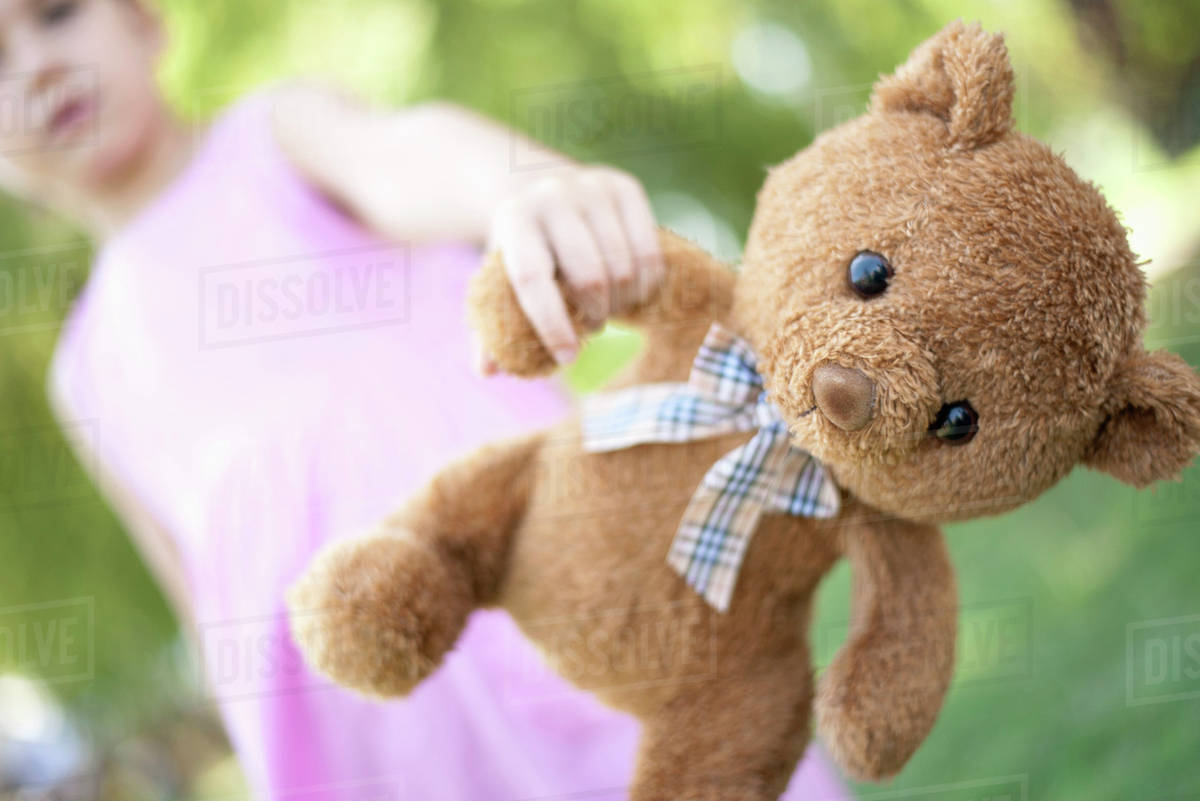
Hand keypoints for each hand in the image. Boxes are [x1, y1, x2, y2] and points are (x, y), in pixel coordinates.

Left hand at [475, 165, 663, 373]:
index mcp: (513, 220)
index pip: (532, 279)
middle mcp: (551, 196)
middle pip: (588, 276)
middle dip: (595, 317)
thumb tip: (487, 372)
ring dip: (621, 303)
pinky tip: (633, 294)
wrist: (544, 188)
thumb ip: (491, 324)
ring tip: (610, 310)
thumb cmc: (523, 250)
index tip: (567, 358)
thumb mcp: (500, 278)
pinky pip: (649, 252)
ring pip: (624, 267)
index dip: (551, 324)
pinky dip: (646, 285)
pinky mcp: (625, 187)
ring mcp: (592, 188)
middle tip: (592, 329)